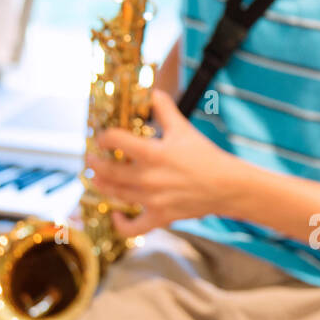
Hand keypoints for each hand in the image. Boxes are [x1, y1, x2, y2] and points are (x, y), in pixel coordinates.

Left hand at [84, 89, 242, 236]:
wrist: (228, 187)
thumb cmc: (206, 156)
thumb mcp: (184, 129)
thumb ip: (165, 110)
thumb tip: (153, 92)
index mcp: (153, 153)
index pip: (116, 140)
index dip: (104, 137)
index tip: (102, 136)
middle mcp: (149, 178)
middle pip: (108, 171)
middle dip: (94, 164)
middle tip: (90, 158)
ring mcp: (152, 200)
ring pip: (115, 194)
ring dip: (102, 185)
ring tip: (97, 177)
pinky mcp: (160, 217)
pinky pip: (133, 228)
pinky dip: (120, 223)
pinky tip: (116, 214)